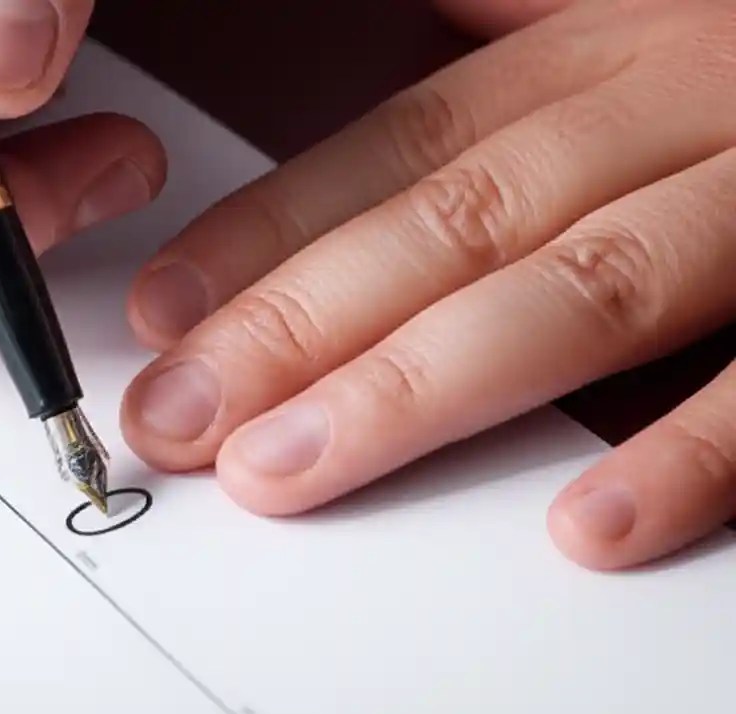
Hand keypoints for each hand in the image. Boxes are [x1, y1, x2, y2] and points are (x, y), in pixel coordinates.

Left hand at [119, 0, 735, 570]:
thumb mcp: (636, 21)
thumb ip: (512, 67)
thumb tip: (368, 134)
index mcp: (608, 38)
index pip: (401, 148)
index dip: (270, 235)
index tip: (167, 319)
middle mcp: (686, 93)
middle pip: (458, 220)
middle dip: (302, 327)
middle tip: (184, 417)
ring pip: (582, 288)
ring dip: (422, 392)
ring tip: (295, 473)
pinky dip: (694, 450)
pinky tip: (588, 526)